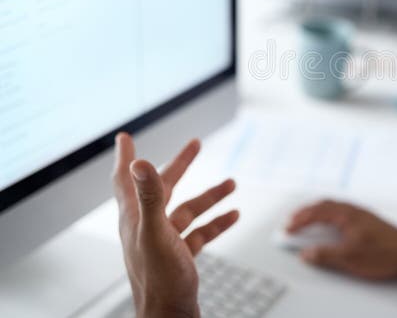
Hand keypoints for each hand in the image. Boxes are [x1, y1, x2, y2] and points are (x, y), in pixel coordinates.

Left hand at [112, 132, 238, 317]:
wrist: (170, 317)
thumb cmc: (159, 280)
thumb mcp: (156, 233)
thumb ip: (149, 197)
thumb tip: (139, 162)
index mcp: (135, 218)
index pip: (125, 179)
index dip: (125, 156)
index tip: (124, 137)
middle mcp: (147, 227)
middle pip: (163, 188)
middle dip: (181, 165)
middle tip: (195, 144)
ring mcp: (164, 242)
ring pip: (188, 210)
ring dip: (210, 196)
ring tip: (232, 183)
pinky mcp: (180, 256)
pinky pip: (200, 233)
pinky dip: (216, 222)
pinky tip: (233, 215)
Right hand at [286, 200, 396, 279]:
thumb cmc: (385, 252)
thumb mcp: (349, 258)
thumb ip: (325, 255)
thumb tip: (307, 252)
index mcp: (347, 215)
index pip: (316, 214)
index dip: (300, 221)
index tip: (288, 229)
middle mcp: (354, 211)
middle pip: (324, 205)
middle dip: (305, 212)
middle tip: (292, 221)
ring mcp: (361, 214)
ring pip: (333, 206)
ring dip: (317, 212)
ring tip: (307, 220)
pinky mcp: (368, 221)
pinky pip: (342, 211)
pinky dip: (329, 214)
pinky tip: (331, 224)